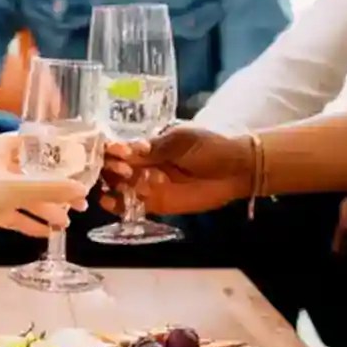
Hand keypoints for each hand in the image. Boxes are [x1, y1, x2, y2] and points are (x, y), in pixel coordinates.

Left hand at [0, 133, 89, 248]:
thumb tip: (81, 191)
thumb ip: (51, 188)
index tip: (78, 166)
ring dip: (46, 209)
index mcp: (0, 148)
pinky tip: (47, 233)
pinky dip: (30, 223)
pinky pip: (16, 215)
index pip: (34, 145)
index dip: (56, 155)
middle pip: (34, 175)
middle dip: (56, 190)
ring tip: (66, 223)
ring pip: (26, 197)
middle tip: (79, 202)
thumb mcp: (18, 187)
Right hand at [100, 126, 253, 215]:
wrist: (237, 170)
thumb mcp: (182, 141)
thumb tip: (126, 150)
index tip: (119, 153)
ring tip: (124, 187)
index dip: (111, 150)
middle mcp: (141, 163)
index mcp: (145, 143)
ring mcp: (146, 183)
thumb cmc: (211, 146)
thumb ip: (155, 148)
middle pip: (111, 166)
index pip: (117, 146)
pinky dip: (116, 205)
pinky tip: (109, 202)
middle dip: (112, 169)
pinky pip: (128, 205)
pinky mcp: (154, 203)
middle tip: (126, 171)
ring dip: (114, 186)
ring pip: (116, 186)